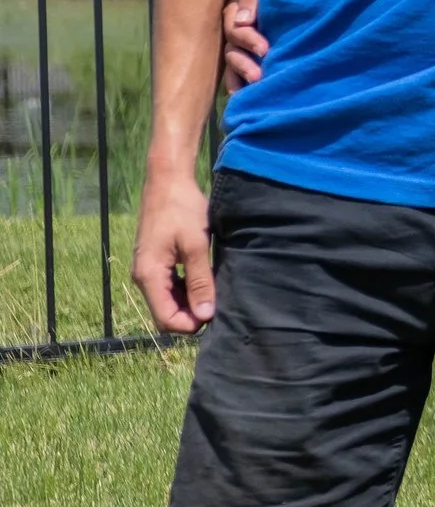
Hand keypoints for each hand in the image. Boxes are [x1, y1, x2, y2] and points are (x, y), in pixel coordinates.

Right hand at [133, 169, 215, 333]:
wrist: (167, 182)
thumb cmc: (182, 210)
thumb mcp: (196, 246)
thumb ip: (200, 281)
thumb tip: (205, 315)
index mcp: (149, 276)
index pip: (165, 319)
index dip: (190, 324)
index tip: (215, 315)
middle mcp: (143, 277)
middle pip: (165, 313)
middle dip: (190, 315)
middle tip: (218, 304)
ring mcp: (148, 270)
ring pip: (168, 300)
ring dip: (189, 302)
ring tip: (214, 292)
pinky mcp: (155, 262)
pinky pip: (169, 286)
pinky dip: (185, 289)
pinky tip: (205, 280)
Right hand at [221, 0, 268, 92]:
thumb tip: (242, 21)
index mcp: (237, 9)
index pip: (236, 27)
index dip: (248, 39)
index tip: (265, 50)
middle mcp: (234, 27)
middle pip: (232, 48)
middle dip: (244, 63)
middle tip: (257, 76)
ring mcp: (239, 42)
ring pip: (232, 61)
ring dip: (240, 75)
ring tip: (253, 88)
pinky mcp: (248, 53)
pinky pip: (236, 71)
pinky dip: (237, 83)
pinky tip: (241, 97)